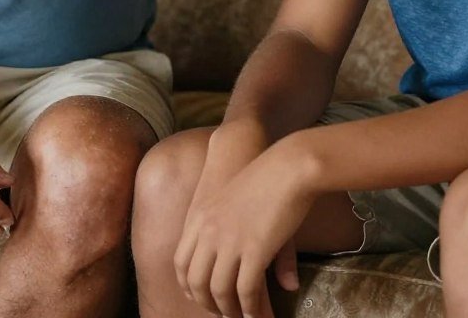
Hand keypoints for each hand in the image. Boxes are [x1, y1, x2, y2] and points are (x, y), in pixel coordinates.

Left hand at [175, 142, 309, 317]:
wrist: (286, 165)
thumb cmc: (266, 176)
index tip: (201, 297)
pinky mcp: (253, 250)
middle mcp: (208, 231)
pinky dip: (251, 309)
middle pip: (195, 281)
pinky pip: (246, 292)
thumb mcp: (241, 204)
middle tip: (222, 313)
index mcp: (199, 216)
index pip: (181, 261)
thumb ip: (241, 238)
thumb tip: (246, 261)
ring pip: (219, 291)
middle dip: (207, 304)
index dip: (188, 284)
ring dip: (229, 311)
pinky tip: (259, 315)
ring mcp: (229, 241)